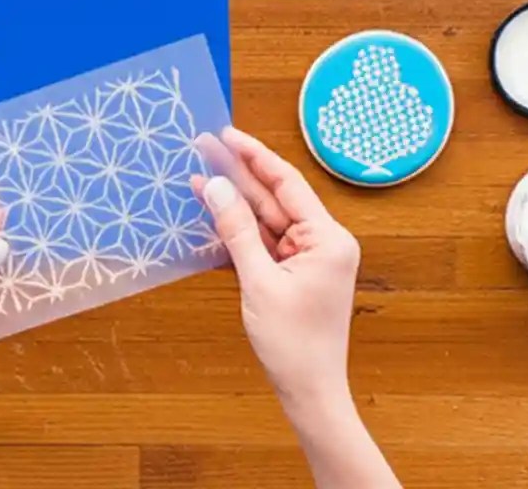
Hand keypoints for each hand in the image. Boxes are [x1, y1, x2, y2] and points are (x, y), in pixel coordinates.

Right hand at [194, 128, 398, 487]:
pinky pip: (262, 244)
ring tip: (198, 178)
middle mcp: (323, 242)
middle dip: (238, 176)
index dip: (254, 156)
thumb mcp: (259, 283)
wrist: (310, 392)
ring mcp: (308, 259)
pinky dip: (237, 234)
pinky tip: (210, 217)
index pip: (287, 184)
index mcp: (328, 239)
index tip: (226, 135)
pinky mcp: (293, 274)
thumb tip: (217, 188)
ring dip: (233, 205)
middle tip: (203, 148)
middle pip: (274, 199)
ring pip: (265, 221)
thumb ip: (237, 232)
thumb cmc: (294, 345)